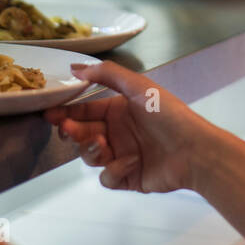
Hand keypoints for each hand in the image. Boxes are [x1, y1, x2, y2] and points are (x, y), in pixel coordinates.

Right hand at [44, 61, 210, 192]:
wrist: (195, 151)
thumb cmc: (170, 115)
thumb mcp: (138, 86)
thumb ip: (106, 74)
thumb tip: (76, 67)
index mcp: (119, 110)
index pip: (84, 110)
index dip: (65, 112)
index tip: (49, 113)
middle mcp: (118, 132)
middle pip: (81, 134)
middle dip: (71, 131)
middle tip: (65, 129)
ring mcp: (122, 156)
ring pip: (90, 155)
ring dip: (91, 149)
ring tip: (102, 144)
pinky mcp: (128, 178)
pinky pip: (107, 177)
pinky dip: (115, 170)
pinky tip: (131, 161)